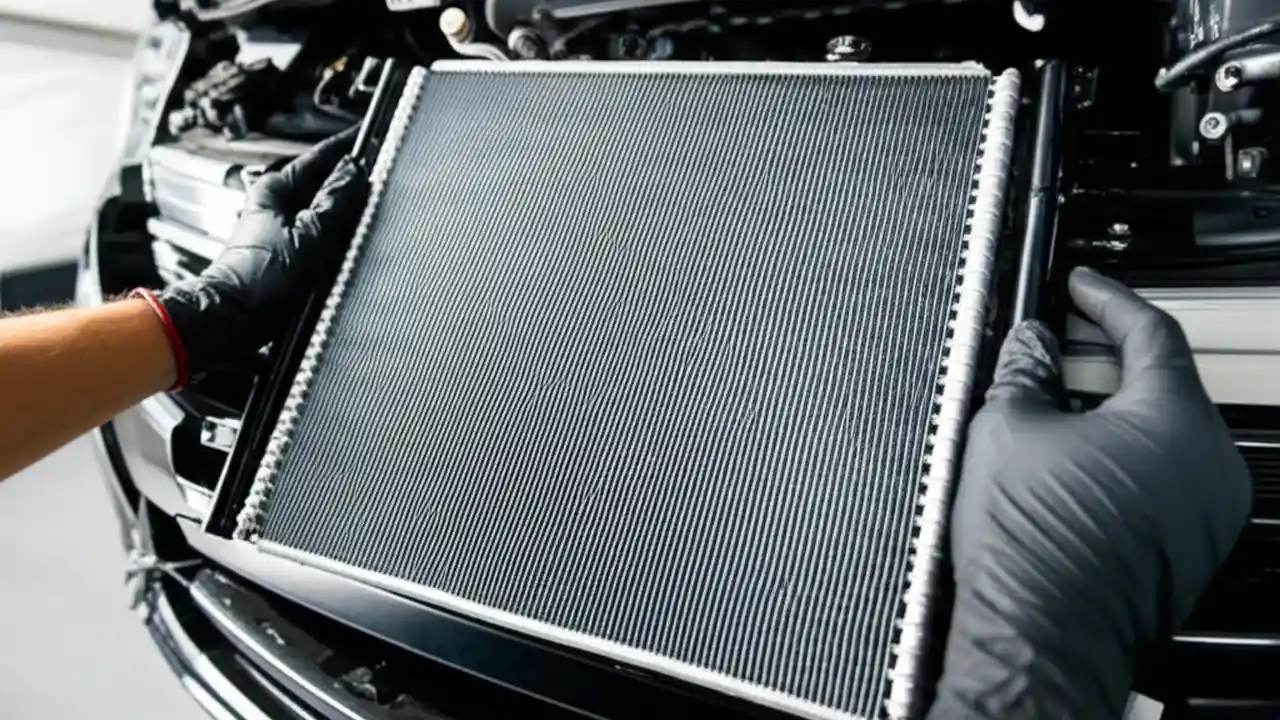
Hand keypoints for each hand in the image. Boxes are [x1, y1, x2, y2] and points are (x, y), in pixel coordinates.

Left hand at [152, 127, 368, 383]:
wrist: (234, 318)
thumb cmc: (260, 281)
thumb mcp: (311, 236)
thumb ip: (337, 201)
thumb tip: (356, 174)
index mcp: (277, 188)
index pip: (322, 155)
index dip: (349, 146)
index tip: (371, 134)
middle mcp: (275, 203)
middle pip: (325, 182)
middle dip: (353, 181)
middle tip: (382, 178)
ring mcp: (280, 227)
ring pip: (324, 209)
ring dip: (346, 211)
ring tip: (369, 211)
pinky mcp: (286, 251)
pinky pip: (320, 233)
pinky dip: (337, 234)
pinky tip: (350, 243)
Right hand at [928, 267, 1250, 718]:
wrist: (1041, 639)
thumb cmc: (1032, 550)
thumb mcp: (1007, 429)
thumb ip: (1026, 369)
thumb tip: (1032, 344)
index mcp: (1174, 420)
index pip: (1152, 331)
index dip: (1108, 299)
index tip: (1082, 285)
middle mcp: (1209, 464)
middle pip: (1163, 383)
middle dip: (1105, 361)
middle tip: (1055, 349)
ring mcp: (1207, 511)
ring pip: (1163, 434)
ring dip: (1111, 414)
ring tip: (1051, 415)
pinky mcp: (1190, 548)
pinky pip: (1164, 479)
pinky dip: (1122, 459)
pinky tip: (1069, 466)